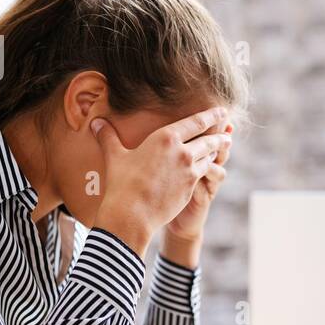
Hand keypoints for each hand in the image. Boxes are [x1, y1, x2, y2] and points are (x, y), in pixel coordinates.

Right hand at [90, 107, 231, 256]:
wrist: (132, 214)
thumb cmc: (121, 183)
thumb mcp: (115, 157)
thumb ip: (108, 137)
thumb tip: (95, 122)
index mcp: (165, 138)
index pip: (195, 122)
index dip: (211, 115)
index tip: (222, 110)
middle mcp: (182, 151)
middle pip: (208, 139)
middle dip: (220, 135)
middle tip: (228, 131)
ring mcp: (189, 170)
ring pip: (209, 157)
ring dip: (215, 152)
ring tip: (220, 148)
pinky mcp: (192, 187)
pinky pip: (204, 173)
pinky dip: (208, 168)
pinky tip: (209, 168)